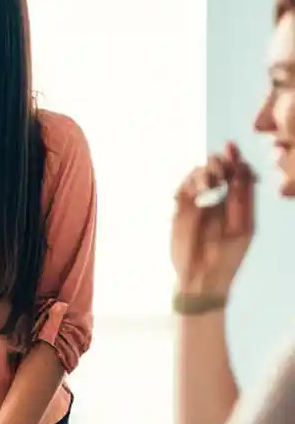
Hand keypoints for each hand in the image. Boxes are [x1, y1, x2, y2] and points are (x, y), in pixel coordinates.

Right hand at [172, 143, 255, 296]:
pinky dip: (190, 184)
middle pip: (216, 167)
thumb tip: (242, 167)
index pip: (236, 172)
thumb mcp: (242, 225)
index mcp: (235, 202)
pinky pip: (183, 187)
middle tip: (220, 172)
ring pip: (198, 174)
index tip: (231, 146)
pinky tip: (199, 192)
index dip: (235, 158)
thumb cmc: (227, 257)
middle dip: (219, 163)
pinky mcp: (180, 210)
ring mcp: (197, 203)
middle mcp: (216, 198)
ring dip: (205, 173)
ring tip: (209, 187)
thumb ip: (241, 197)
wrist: (202, 278)